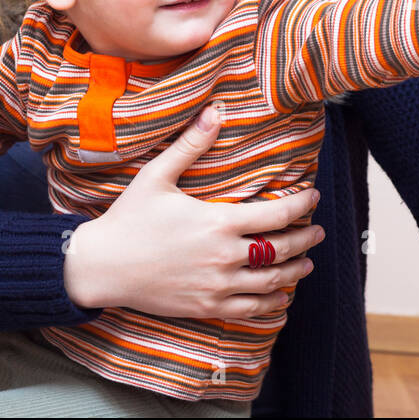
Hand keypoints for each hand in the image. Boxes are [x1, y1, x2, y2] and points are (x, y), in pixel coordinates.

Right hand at [63, 102, 325, 318]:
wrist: (100, 267)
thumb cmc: (128, 219)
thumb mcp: (157, 175)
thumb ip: (191, 144)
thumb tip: (216, 109)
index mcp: (218, 222)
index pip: (277, 215)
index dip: (302, 205)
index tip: (313, 197)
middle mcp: (224, 257)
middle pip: (282, 250)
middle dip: (306, 239)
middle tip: (318, 231)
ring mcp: (217, 286)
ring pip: (271, 282)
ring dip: (296, 272)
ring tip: (307, 262)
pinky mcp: (206, 308)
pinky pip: (250, 310)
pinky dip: (272, 304)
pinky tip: (281, 298)